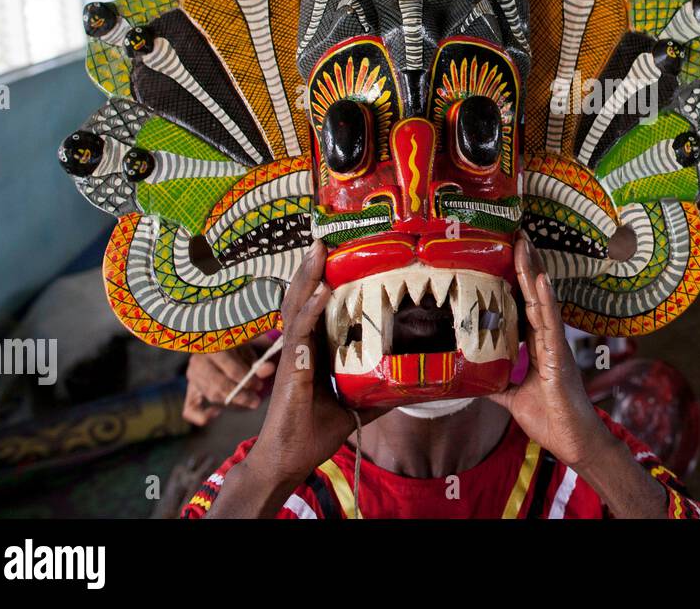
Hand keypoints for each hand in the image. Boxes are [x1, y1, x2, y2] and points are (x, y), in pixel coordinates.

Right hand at [183, 340, 276, 425]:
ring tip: (249, 402)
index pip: (228, 366)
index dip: (244, 378)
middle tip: (256, 401)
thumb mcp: (247, 351)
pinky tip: (216, 414)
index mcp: (213, 346)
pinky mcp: (191, 389)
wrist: (219, 347)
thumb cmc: (236, 349)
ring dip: (231, 402)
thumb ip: (257, 362)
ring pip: (210, 394)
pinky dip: (201, 416)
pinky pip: (190, 408)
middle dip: (239, 395)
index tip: (259, 385)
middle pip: (218, 383)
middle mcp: (198, 360)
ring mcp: (192, 375)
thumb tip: (268, 369)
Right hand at [249, 242, 389, 485]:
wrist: (287, 461)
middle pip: (303, 298)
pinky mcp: (291, 370)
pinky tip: (322, 293)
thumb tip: (411, 385)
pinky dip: (310, 311)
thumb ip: (378, 393)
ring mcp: (293, 356)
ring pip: (296, 307)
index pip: (316, 307)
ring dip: (308, 278)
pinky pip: (300, 334)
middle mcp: (300, 347)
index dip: (322, 279)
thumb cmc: (312, 432)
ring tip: (319, 251)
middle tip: (324, 238)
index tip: (336, 252)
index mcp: (312, 350)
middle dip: (312, 268)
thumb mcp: (356, 408)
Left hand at [490, 234, 610, 468]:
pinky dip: (546, 301)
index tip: (510, 253)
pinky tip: (541, 281)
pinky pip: (552, 325)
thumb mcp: (513, 399)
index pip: (525, 306)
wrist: (576, 444)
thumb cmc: (553, 421)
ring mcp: (556, 347)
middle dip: (525, 266)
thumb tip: (471, 380)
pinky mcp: (560, 359)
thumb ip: (496, 385)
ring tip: (525, 245)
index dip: (518, 281)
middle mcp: (549, 341)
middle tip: (517, 234)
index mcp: (540, 347)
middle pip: (534, 296)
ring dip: (533, 273)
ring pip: (542, 303)